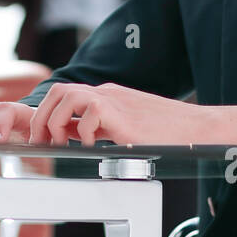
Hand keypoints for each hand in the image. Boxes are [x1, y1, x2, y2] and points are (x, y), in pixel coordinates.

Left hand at [30, 82, 201, 144]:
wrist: (196, 128)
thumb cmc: (166, 131)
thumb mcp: (125, 127)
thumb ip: (101, 128)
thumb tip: (74, 139)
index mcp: (106, 96)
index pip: (63, 95)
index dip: (45, 114)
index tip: (40, 137)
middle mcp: (107, 94)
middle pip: (58, 91)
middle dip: (42, 117)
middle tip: (41, 142)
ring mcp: (115, 101)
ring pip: (68, 96)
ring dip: (56, 122)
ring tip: (61, 143)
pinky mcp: (123, 115)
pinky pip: (89, 114)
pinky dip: (83, 132)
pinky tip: (92, 146)